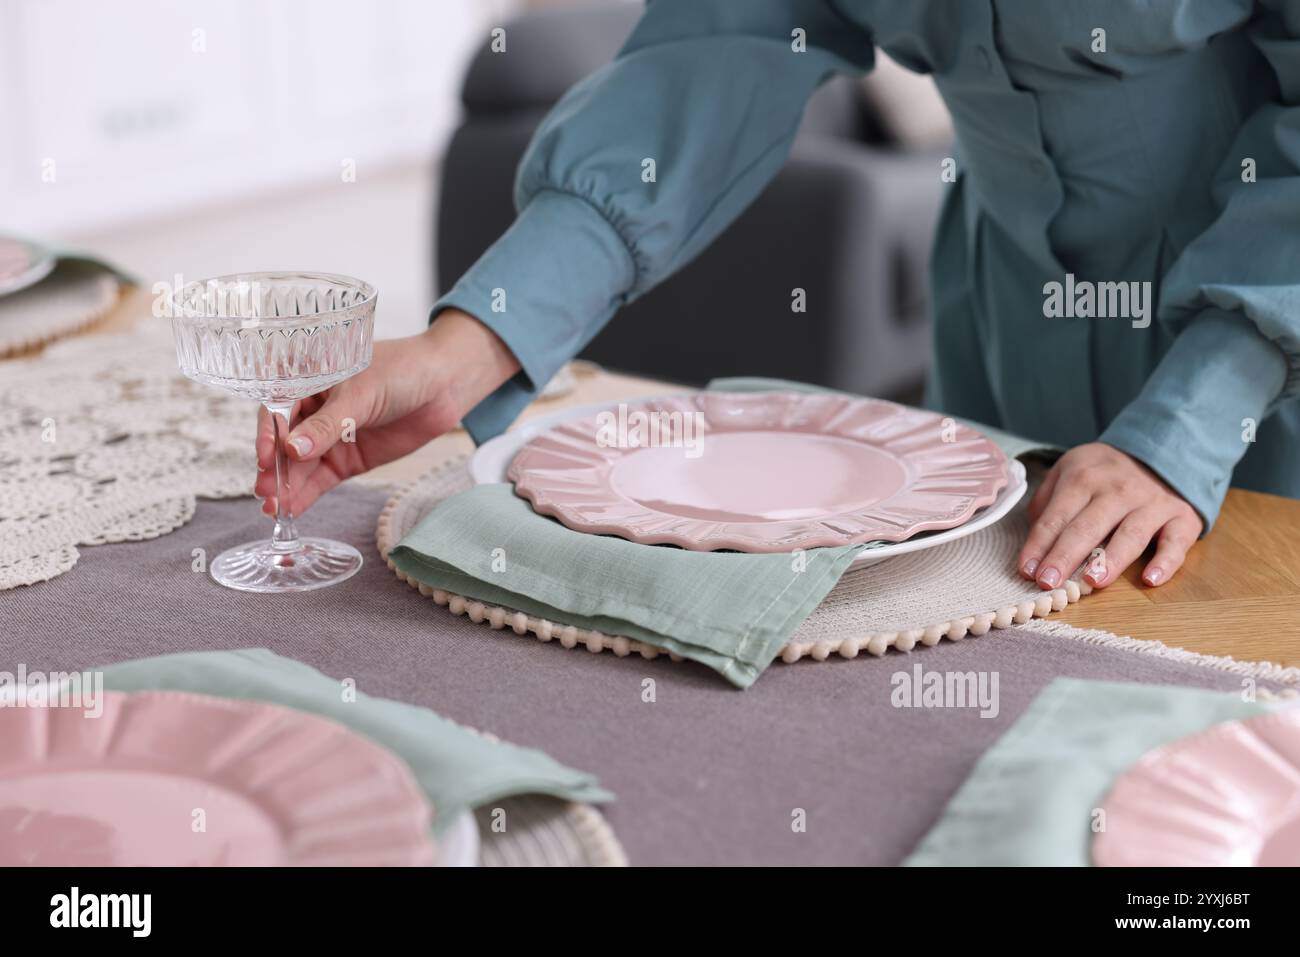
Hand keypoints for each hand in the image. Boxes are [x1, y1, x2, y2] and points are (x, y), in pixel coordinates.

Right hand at [255, 308, 519, 515]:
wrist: (443, 385)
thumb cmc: (400, 371)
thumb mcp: (361, 394)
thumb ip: (327, 425)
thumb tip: (291, 450)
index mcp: (307, 381)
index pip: (277, 410)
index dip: (267, 435)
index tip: (264, 458)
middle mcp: (312, 411)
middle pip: (284, 443)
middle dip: (274, 468)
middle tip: (265, 492)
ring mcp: (329, 438)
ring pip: (300, 466)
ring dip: (285, 486)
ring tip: (272, 507)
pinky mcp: (347, 460)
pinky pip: (320, 480)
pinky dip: (306, 494)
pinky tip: (290, 509)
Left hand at [1018, 443, 1202, 590]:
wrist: (1162, 450)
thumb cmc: (1104, 471)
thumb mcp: (1069, 469)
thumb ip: (1047, 500)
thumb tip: (1035, 539)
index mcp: (1084, 478)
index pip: (1056, 517)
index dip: (1039, 545)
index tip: (1026, 571)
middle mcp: (1118, 490)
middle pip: (1087, 527)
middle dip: (1065, 556)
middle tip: (1048, 582)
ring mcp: (1152, 504)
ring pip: (1130, 534)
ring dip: (1111, 559)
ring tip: (1092, 581)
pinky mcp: (1182, 518)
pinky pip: (1176, 542)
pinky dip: (1166, 561)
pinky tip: (1151, 579)